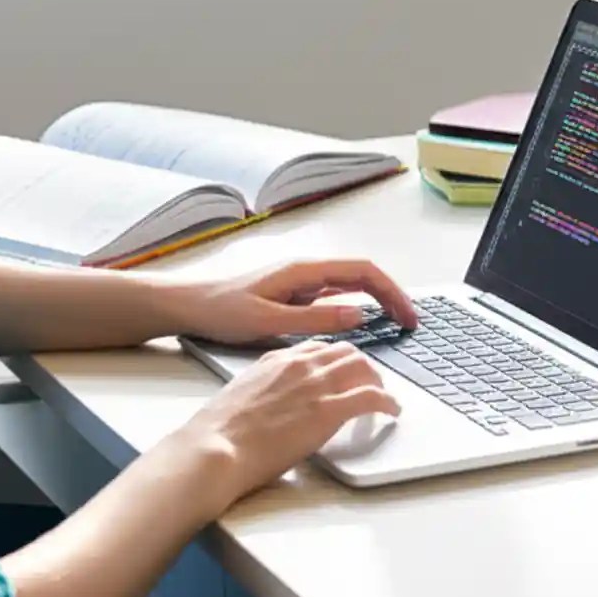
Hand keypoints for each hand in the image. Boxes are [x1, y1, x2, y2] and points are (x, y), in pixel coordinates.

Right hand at [179, 340, 399, 510]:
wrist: (214, 448)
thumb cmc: (218, 433)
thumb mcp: (240, 396)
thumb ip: (264, 390)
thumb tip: (273, 404)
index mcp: (276, 359)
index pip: (317, 348)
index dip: (335, 359)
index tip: (341, 371)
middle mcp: (299, 365)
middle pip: (346, 352)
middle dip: (362, 367)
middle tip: (369, 383)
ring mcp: (316, 385)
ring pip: (364, 368)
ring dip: (378, 381)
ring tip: (383, 396)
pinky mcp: (329, 410)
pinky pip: (372, 397)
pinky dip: (388, 402)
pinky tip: (392, 411)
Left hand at [183, 259, 417, 344]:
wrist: (188, 305)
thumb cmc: (221, 310)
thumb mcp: (268, 320)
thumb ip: (314, 318)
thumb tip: (358, 314)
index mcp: (304, 271)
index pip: (363, 272)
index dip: (391, 292)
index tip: (407, 315)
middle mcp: (306, 272)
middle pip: (362, 276)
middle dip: (391, 296)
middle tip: (410, 323)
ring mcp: (301, 283)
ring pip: (350, 286)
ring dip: (376, 301)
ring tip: (395, 324)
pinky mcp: (293, 296)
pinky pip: (334, 297)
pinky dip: (356, 307)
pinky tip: (361, 325)